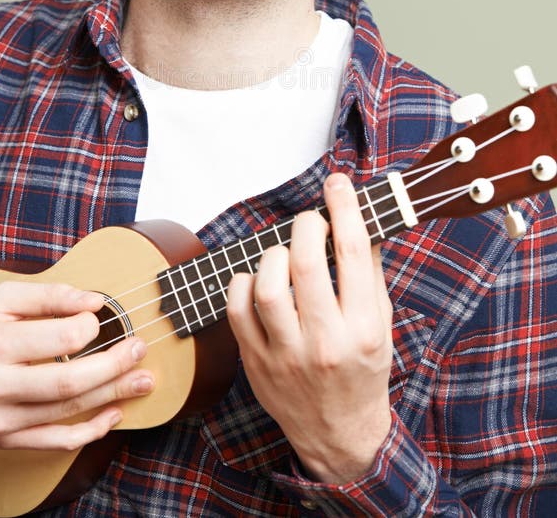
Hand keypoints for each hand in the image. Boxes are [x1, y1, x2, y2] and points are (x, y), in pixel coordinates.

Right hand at [0, 281, 153, 449]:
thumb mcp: (0, 299)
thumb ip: (49, 295)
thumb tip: (94, 301)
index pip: (63, 339)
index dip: (91, 327)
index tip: (98, 319)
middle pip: (70, 381)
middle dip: (115, 366)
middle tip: (140, 349)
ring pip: (67, 411)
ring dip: (112, 396)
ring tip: (143, 380)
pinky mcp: (1, 440)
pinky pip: (52, 443)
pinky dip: (88, 433)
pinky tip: (113, 416)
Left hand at [227, 172, 392, 483]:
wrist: (339, 433)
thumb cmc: (362, 369)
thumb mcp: (380, 322)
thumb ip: (369, 270)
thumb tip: (357, 216)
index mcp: (364, 328)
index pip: (354, 253)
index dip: (344, 208)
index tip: (337, 184)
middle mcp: (325, 342)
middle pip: (306, 263)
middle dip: (306, 226)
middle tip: (310, 221)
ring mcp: (286, 355)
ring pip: (267, 285)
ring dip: (273, 255)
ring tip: (285, 255)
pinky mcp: (256, 362)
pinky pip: (237, 309)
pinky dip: (243, 283)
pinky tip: (258, 279)